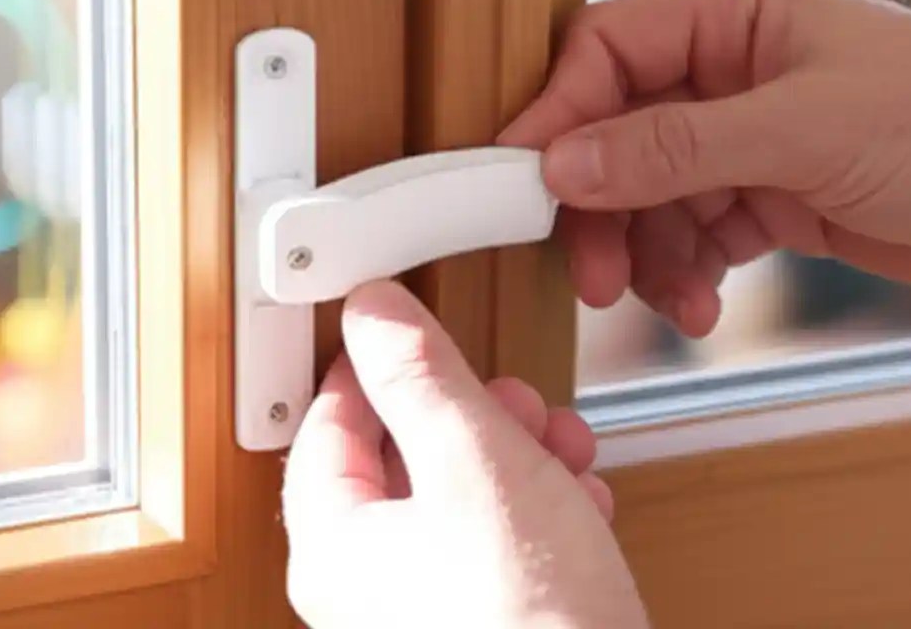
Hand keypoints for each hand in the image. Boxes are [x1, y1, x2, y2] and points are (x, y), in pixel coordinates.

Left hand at [283, 281, 647, 628]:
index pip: (328, 428)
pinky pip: (500, 547)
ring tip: (562, 448)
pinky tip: (582, 505)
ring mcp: (428, 612)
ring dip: (519, 458)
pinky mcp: (487, 624)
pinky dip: (541, 512)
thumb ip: (420, 375)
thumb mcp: (474, 459)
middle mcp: (370, 589)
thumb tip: (374, 312)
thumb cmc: (529, 622)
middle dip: (470, 416)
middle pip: (403, 462)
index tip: (407, 327)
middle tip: (508, 398)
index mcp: (336, 546)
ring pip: (462, 500)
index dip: (372, 368)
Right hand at [501, 0, 910, 338]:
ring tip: (672, 299)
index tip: (520, 181)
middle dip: (602, 208)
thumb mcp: (804, 132)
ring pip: (647, 196)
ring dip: (646, 255)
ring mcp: (745, 137)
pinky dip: (684, 276)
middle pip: (615, 134)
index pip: (608, 52)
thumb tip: (563, 165)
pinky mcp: (765, 196)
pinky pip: (690, 236)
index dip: (557, 115)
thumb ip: (674, 148)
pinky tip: (701, 305)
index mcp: (735, 16)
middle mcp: (730, 72)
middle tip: (593, 272)